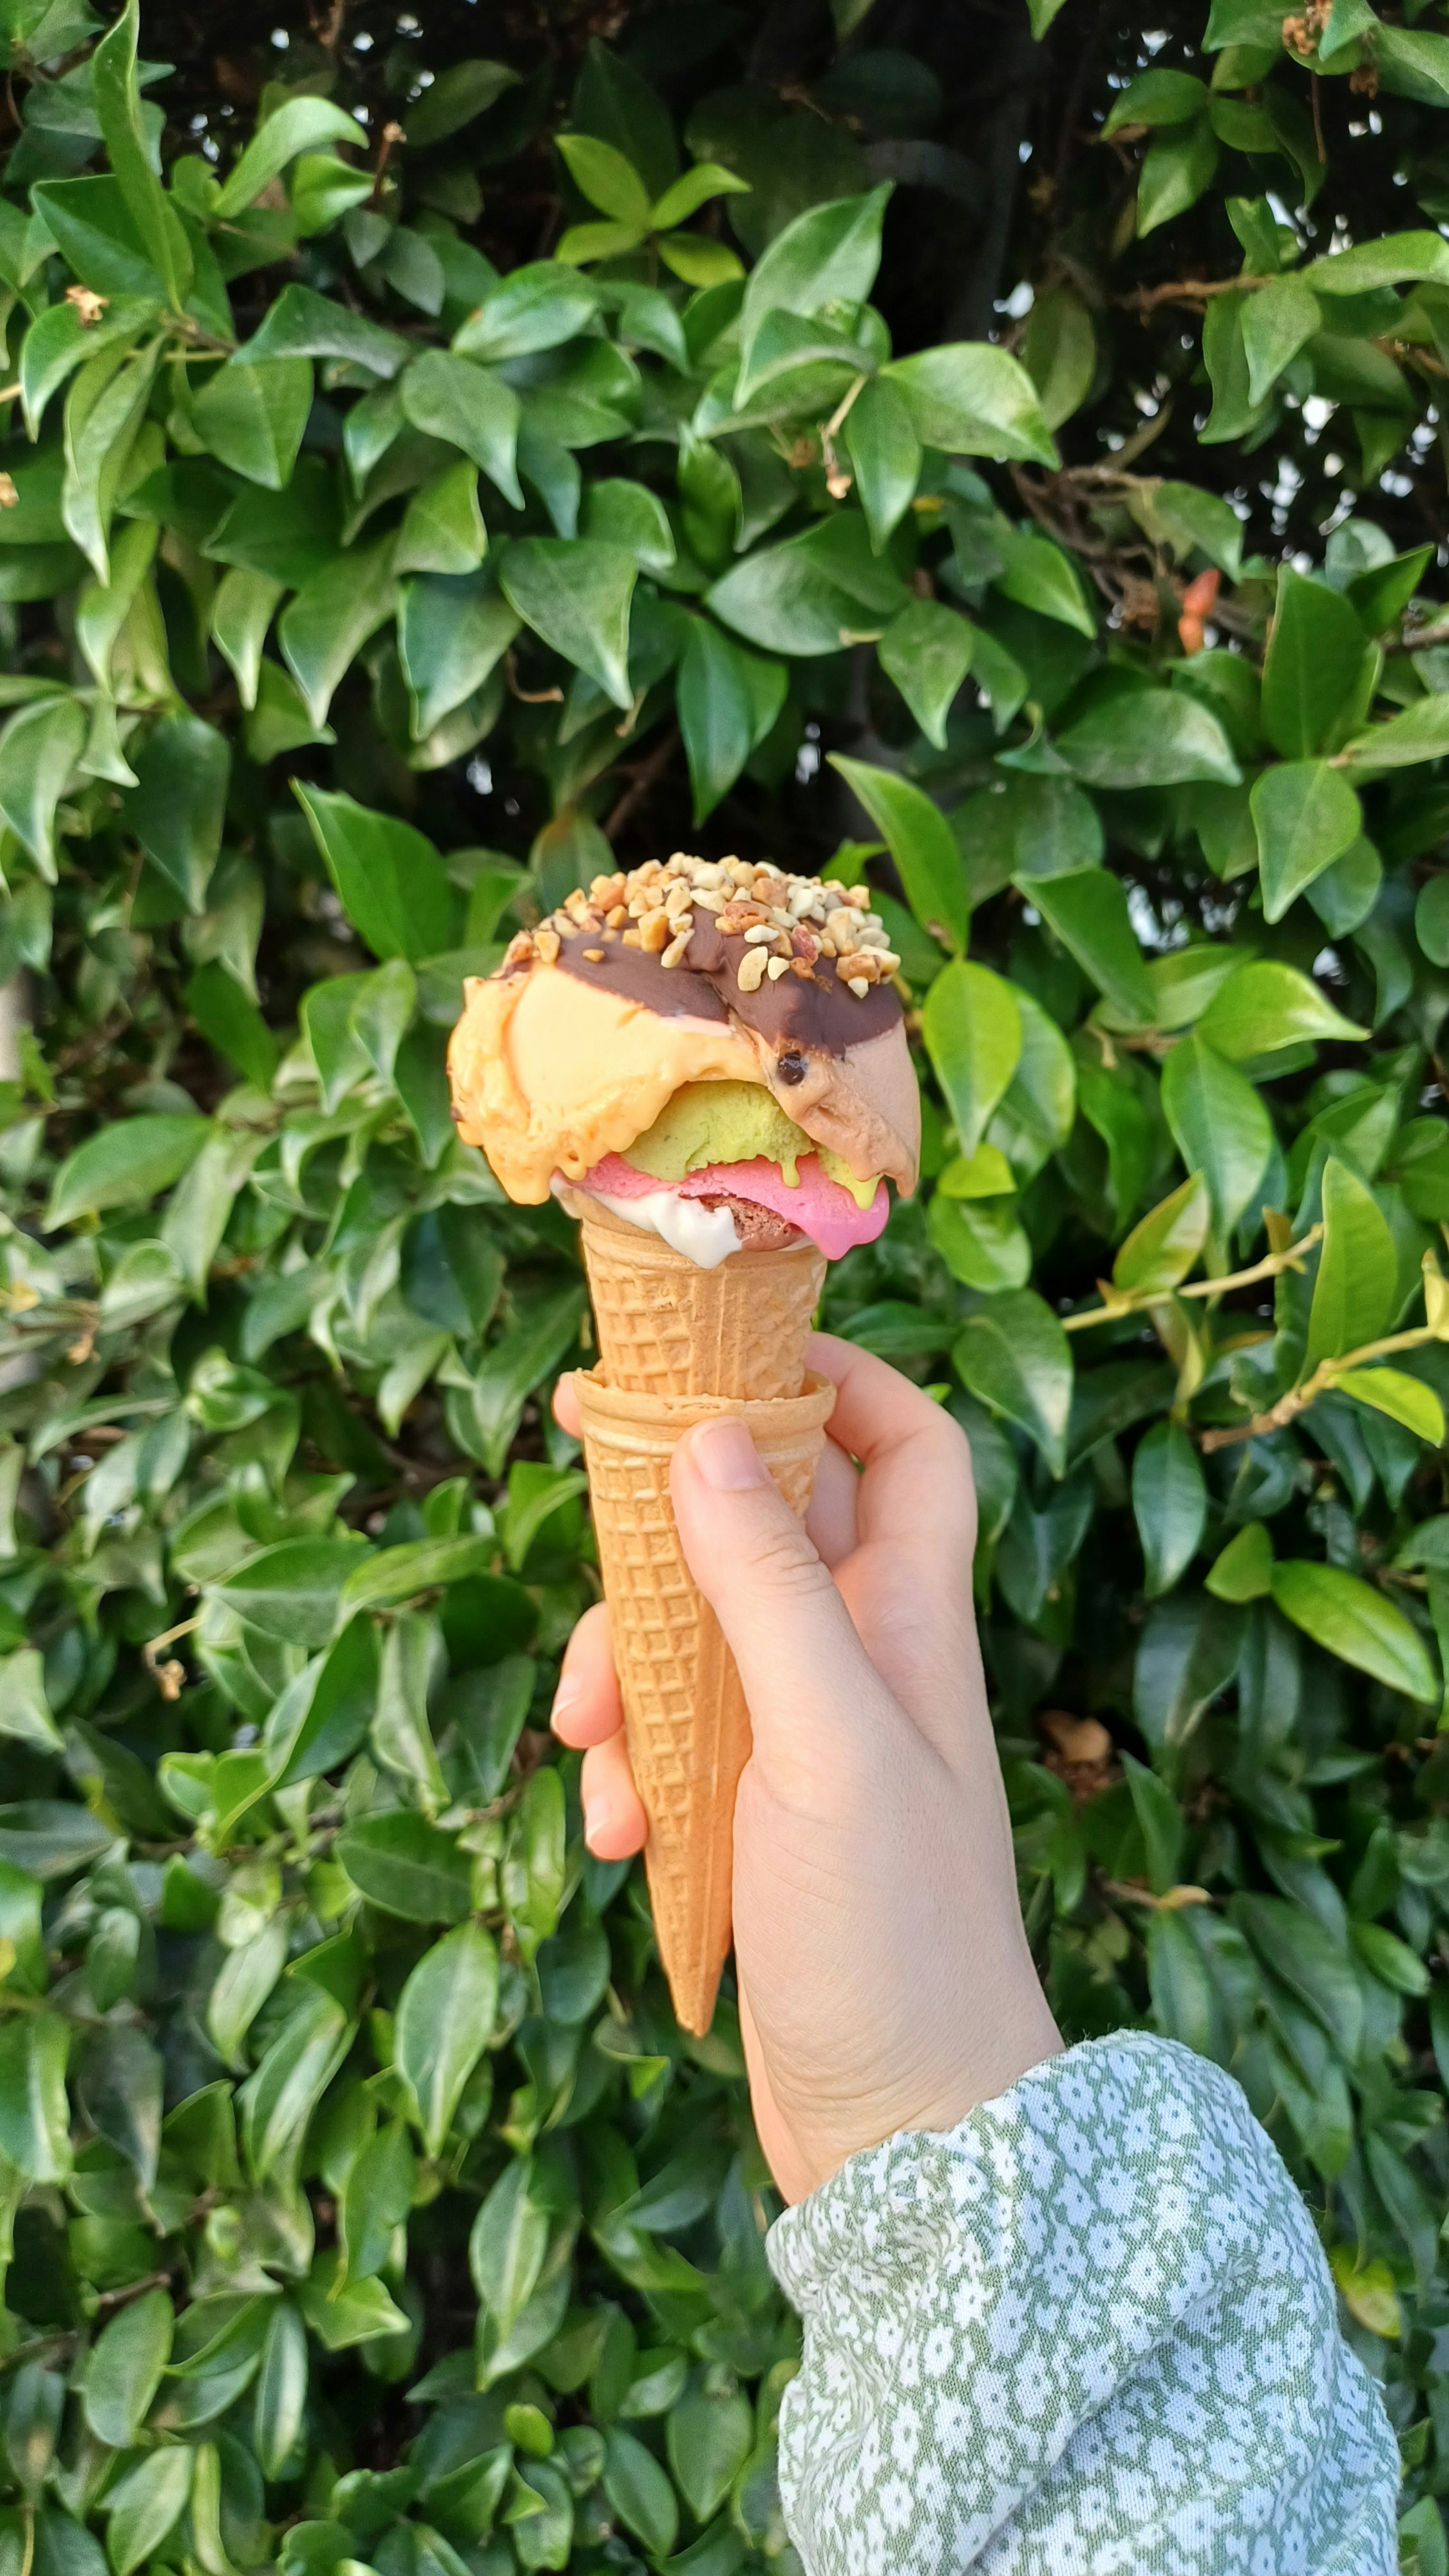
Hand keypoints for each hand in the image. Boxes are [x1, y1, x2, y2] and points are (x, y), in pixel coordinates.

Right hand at [551, 1334, 1060, 2204]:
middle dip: (663, 1534)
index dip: (836, 1378)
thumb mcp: (823, 1740)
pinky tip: (615, 1838)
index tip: (724, 1357)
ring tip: (592, 1751)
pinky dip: (629, 1773)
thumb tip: (710, 1435)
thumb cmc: (896, 1933)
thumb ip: (770, 1588)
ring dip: (624, 1675)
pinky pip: (671, 1744)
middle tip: (584, 1510)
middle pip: (758, 1525)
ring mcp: (806, 1741)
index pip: (905, 1444)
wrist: (911, 2138)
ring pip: (694, 1635)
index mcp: (908, 1618)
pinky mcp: (756, 1819)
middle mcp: (862, 1661)